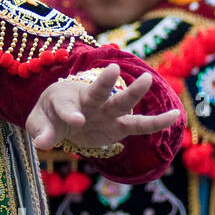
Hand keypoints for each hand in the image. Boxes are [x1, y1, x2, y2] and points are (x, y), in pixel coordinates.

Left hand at [26, 64, 180, 151]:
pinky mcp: (119, 126)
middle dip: (104, 83)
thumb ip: (41, 132)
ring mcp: (105, 112)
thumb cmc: (50, 114)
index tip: (75, 121)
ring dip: (133, 92)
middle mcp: (88, 102)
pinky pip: (140, 125)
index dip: (70, 114)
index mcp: (64, 99)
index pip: (66, 107)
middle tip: (112, 70)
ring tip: (147, 78)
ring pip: (121, 102)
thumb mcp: (39, 123)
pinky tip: (175, 115)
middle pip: (98, 92)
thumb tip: (43, 144)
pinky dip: (156, 122)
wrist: (62, 113)